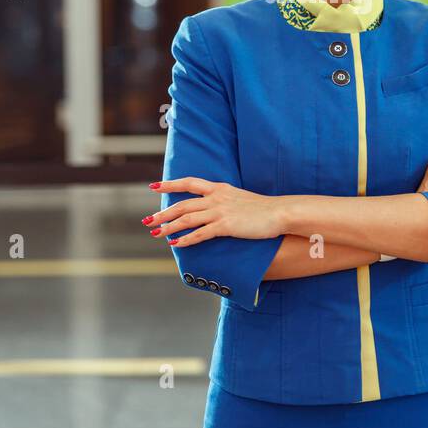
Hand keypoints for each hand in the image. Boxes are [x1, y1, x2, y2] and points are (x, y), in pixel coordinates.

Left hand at [143, 178, 283, 246]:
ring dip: (169, 227)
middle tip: (148, 221)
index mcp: (219, 188)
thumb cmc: (263, 209)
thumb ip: (224, 201)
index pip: (189, 183)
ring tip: (157, 233)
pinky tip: (175, 244)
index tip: (154, 187)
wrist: (279, 212)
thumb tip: (213, 209)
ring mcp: (220, 211)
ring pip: (187, 219)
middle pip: (182, 204)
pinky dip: (186, 239)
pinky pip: (200, 234)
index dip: (170, 184)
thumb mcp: (240, 198)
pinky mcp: (226, 226)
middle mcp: (216, 198)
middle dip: (163, 213)